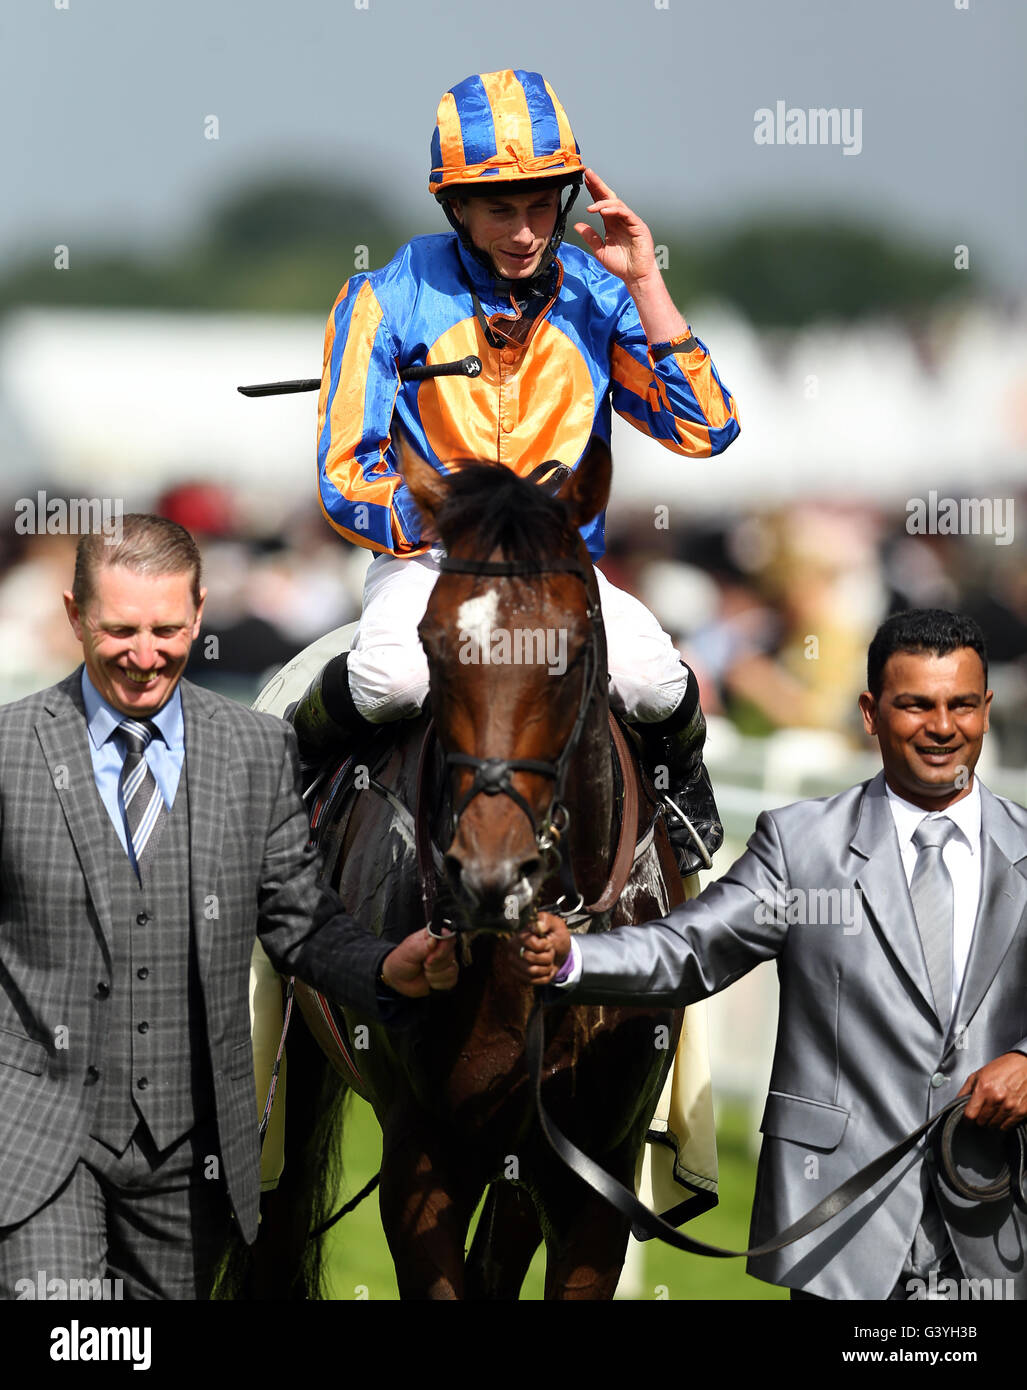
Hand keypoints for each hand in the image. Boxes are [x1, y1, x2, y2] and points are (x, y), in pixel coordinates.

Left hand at [381, 928, 457, 997]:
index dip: (441, 949)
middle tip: (423, 964)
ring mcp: (446, 962)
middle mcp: (442, 948)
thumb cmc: (401, 960)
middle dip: (434, 964)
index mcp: (433, 937)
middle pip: (451, 955)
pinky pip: (452, 981)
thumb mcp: (408, 952)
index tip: (429, 957)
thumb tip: (434, 940)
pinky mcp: (448, 976)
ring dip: (434, 975)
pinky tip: (429, 980)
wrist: (398, 979)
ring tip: (425, 972)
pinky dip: (437, 983)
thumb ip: (422, 946)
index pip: (448, 936)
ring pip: (452, 969)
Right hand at [507, 912, 571, 985]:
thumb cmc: (555, 935)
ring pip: (532, 971)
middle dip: (547, 956)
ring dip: (547, 967)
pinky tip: (545, 968)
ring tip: (547, 960)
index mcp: (519, 935)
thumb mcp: (555, 924)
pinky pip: (535, 981)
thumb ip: (546, 921)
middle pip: (531, 959)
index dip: (545, 945)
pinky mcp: (520, 977)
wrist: (559, 951)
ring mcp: (515, 964)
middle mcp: (513, 950)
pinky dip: (545, 976)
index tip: (548, 942)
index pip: (532, 945)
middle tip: (549, 952)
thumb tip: (537, 926)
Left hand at [574, 168, 657, 287]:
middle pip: (609, 197)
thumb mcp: (600, 251)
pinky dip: (614, 210)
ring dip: (603, 202)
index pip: (602, 202)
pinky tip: (603, 211)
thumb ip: (591, 237)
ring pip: (617, 204)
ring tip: (591, 207)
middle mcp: (620, 219)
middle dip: (598, 185)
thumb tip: (577, 225)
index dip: (593, 190)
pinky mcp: (638, 226)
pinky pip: (625, 213)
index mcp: (612, 223)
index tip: (584, 180)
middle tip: (588, 174)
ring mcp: (630, 221)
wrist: (635, 276)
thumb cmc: (621, 265)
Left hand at [957, 1051, 1026, 1128]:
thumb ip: (966, 1090)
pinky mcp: (1021, 1111)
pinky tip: (1002, 1114)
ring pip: (994, 1126)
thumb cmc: (1003, 1067)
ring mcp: (1010, 1106)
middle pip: (981, 1122)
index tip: (967, 1121)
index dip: (966, 1120)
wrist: (1024, 1065)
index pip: (970, 1114)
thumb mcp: (979, 1074)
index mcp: (984, 1088)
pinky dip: (1003, 1123)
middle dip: (979, 1119)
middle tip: (981, 1113)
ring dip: (991, 1121)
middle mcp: (996, 1098)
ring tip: (992, 1111)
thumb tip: (956, 1103)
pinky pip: (1007, 1126)